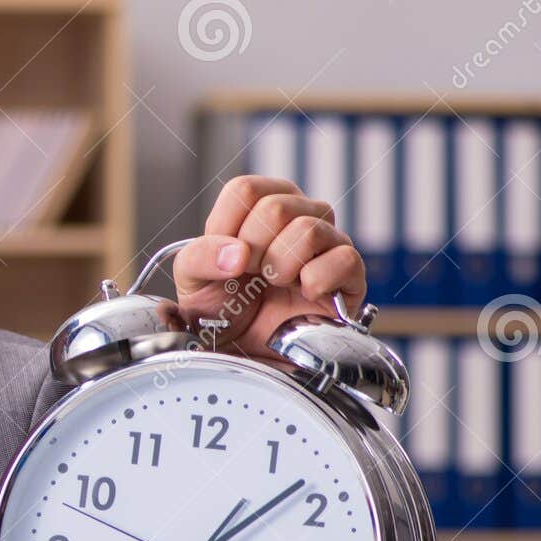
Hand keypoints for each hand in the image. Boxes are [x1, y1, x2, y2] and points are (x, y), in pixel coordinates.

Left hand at [172, 175, 367, 359]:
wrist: (244, 350)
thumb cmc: (222, 308)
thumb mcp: (191, 279)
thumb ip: (199, 257)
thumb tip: (237, 254)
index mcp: (260, 205)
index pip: (245, 190)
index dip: (226, 230)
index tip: (225, 259)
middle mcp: (298, 214)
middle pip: (276, 208)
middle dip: (253, 253)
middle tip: (252, 276)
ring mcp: (327, 242)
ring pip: (308, 230)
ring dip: (281, 267)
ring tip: (276, 285)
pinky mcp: (349, 274)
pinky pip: (344, 259)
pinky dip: (317, 281)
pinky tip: (304, 294)